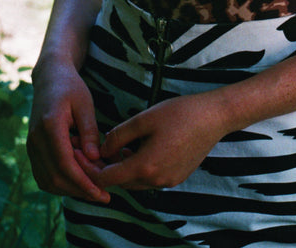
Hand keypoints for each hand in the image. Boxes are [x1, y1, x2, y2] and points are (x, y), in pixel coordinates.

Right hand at [27, 57, 110, 203]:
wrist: (49, 77)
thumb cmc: (70, 87)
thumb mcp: (85, 104)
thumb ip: (89, 131)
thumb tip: (95, 159)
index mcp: (49, 126)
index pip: (65, 164)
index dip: (84, 183)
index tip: (103, 193)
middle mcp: (35, 139)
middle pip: (56, 177)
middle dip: (80, 190)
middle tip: (104, 195)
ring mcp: (31, 146)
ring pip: (48, 181)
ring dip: (71, 189)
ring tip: (94, 189)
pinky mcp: (32, 150)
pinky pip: (44, 175)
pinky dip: (61, 183)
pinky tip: (80, 181)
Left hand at [96, 91, 227, 190]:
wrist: (214, 117)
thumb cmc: (180, 113)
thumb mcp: (144, 118)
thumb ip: (119, 135)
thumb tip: (102, 149)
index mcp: (145, 166)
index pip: (107, 179)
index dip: (91, 168)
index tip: (82, 155)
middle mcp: (156, 181)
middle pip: (120, 182)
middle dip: (107, 168)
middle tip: (99, 148)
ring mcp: (168, 182)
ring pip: (135, 181)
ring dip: (124, 168)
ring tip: (120, 146)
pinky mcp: (177, 178)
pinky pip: (150, 178)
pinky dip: (140, 168)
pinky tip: (140, 148)